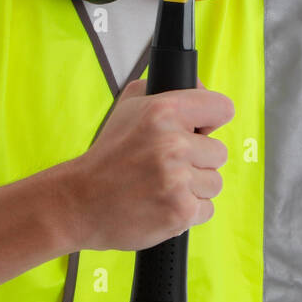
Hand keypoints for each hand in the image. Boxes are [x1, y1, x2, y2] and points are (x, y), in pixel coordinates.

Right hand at [62, 78, 234, 252]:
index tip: (203, 128)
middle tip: (168, 164)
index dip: (213, 119)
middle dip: (199, 159)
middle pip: (219, 152)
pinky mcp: (180, 212)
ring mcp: (178, 180)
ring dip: (194, 186)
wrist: (79, 202)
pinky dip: (188, 210)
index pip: (222, 108)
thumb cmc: (107, 155)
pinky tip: (164, 203)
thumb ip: (168, 90)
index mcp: (164, 112)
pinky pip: (207, 208)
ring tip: (164, 184)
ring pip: (214, 182)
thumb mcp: (130, 105)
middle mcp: (174, 144)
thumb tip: (202, 89)